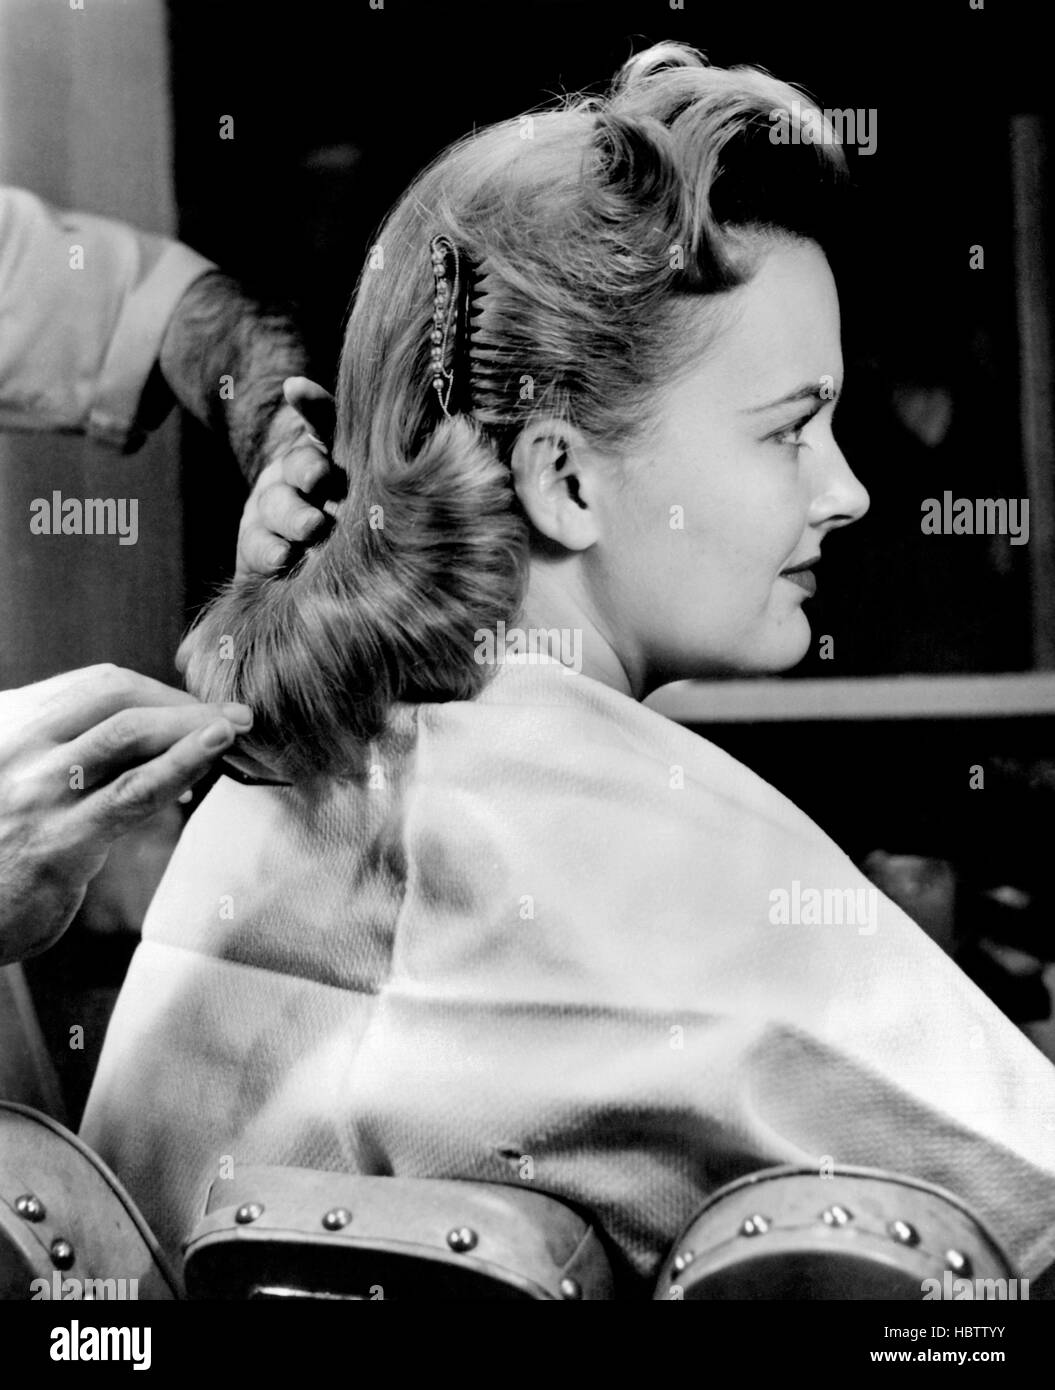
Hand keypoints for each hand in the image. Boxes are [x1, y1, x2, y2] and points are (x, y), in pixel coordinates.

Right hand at [0, 665, 252, 964]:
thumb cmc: (2, 854)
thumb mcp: (24, 783)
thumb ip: (70, 753)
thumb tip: (158, 736)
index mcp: (8, 723)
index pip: (95, 685)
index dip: (157, 691)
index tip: (197, 707)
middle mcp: (16, 747)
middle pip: (114, 696)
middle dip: (182, 701)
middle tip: (234, 712)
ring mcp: (36, 792)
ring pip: (127, 734)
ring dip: (192, 724)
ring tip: (237, 726)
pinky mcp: (59, 842)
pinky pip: (132, 792)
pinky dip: (182, 764)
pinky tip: (214, 751)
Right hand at [235, 377, 339, 577]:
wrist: (314, 574)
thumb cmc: (355, 524)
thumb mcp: (365, 484)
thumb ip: (354, 450)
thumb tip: (335, 403)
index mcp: (324, 454)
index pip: (321, 423)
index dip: (312, 406)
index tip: (298, 389)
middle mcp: (292, 478)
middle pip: (297, 466)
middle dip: (307, 470)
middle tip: (322, 477)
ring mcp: (269, 512)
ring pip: (274, 506)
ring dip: (293, 516)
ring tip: (314, 527)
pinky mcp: (254, 548)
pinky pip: (256, 546)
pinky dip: (269, 552)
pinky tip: (283, 557)